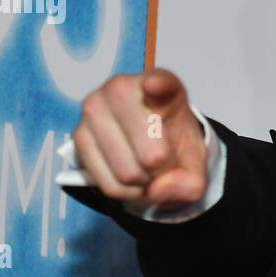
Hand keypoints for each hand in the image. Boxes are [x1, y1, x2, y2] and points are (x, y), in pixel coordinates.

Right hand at [72, 67, 207, 209]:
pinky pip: (109, 184)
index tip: (154, 86)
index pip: (160, 83)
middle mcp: (122, 88)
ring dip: (144, 186)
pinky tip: (132, 180)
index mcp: (163, 85)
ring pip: (128, 173)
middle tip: (165, 166)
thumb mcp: (196, 164)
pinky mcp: (79, 134)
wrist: (151, 146)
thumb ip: (190, 182)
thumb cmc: (174, 143)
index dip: (157, 86)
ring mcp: (95, 108)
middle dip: (164, 175)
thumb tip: (157, 190)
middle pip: (152, 155)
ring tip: (148, 171)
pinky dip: (126, 193)